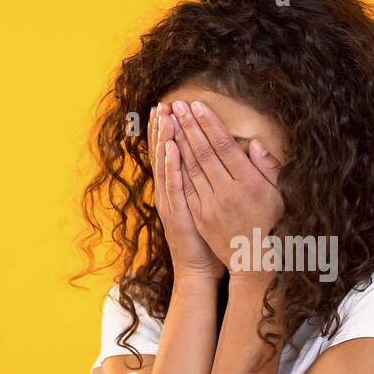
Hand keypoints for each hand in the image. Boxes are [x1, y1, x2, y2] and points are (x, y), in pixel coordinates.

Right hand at [149, 103, 224, 281]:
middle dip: (163, 128)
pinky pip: (174, 185)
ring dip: (164, 139)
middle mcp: (170, 193)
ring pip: (166, 165)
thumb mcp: (206, 207)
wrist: (199, 269)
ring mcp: (171, 202)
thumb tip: (211, 162)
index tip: (169, 108)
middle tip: (161, 104)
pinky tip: (172, 147)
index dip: (168, 132)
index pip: (170, 153)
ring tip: (163, 116)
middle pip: (164, 155)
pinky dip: (172, 166)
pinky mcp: (178, 213)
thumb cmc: (208, 239)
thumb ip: (208, 183)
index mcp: (177, 189)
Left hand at [168, 100, 283, 276]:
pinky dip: (176, 168)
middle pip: (204, 153)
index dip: (209, 124)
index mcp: (249, 183)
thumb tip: (254, 143)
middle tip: (177, 105)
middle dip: (189, 126)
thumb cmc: (271, 223)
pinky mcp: (200, 217)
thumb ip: (268, 167)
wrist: (255, 261)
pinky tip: (168, 152)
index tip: (197, 105)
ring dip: (179, 142)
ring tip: (170, 121)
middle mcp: (229, 192)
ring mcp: (212, 206)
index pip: (225, 146)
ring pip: (191, 168)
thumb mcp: (279, 194)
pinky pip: (185, 188)